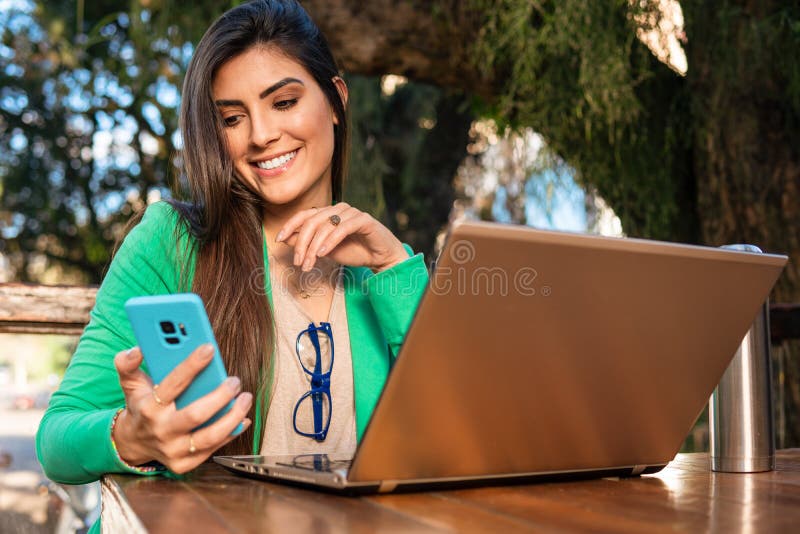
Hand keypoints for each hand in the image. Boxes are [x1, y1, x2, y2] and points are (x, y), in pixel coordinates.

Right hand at [112, 345, 252, 473]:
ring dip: (232, 417)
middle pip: (196, 415)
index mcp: (149, 407)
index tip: (209, 349)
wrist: (132, 442)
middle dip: (220, 396)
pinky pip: (213, 449)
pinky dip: (231, 433)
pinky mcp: (183, 464)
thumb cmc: (141, 406)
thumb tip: (135, 350)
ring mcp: (172, 450)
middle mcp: (161, 431)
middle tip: (234, 381)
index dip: (191, 365)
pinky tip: (242, 418)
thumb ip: (128, 365)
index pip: (172, 385)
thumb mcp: (131, 384)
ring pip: (210, 436)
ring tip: (245, 398)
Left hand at [275, 203, 408, 272]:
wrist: (381, 258)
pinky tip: (322, 254)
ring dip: (313, 247)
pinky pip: (342, 228)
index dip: (290, 225)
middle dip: (301, 243)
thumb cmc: (354, 252)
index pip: (304, 215)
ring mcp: (352, 212)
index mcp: (329, 213)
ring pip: (325, 226)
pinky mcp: (364, 220)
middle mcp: (339, 209)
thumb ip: (307, 243)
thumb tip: (284, 238)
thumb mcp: (324, 250)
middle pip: (312, 221)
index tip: (278, 239)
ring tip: (309, 264)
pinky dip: (330, 241)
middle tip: (298, 262)